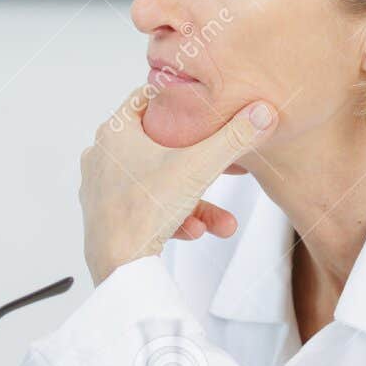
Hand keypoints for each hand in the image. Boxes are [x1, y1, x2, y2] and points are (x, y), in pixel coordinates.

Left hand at [80, 86, 276, 284]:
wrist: (117, 268)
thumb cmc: (144, 212)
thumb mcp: (198, 169)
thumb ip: (233, 139)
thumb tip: (263, 113)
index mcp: (115, 132)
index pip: (147, 98)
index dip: (177, 101)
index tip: (200, 108)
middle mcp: (103, 156)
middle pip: (160, 147)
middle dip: (199, 166)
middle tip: (222, 169)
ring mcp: (103, 187)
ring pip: (159, 184)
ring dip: (193, 202)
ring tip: (220, 221)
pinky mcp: (107, 216)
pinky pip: (148, 208)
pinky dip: (173, 217)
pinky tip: (195, 231)